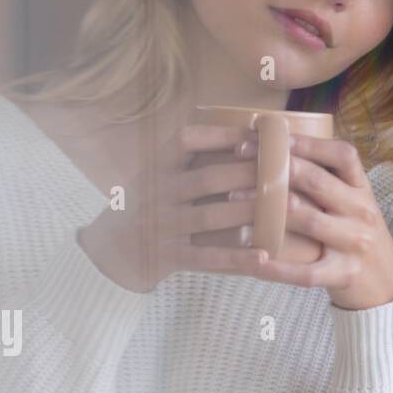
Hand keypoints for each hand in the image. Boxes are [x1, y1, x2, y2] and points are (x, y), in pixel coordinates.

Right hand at [77, 124, 268, 292]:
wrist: (104, 252)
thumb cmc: (146, 206)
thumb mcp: (158, 176)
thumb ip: (191, 160)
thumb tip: (249, 137)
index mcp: (157, 168)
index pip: (186, 141)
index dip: (223, 135)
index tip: (258, 134)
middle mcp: (158, 193)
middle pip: (208, 178)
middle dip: (249, 173)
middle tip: (288, 172)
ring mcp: (162, 227)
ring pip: (210, 216)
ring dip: (250, 211)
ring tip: (286, 208)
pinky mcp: (168, 257)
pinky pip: (205, 257)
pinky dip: (235, 258)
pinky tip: (263, 256)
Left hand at [242, 133, 392, 310]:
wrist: (388, 285)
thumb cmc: (358, 237)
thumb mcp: (353, 205)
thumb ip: (327, 184)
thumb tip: (279, 156)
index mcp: (362, 190)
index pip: (342, 156)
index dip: (308, 143)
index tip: (273, 137)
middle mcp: (361, 212)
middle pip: (319, 183)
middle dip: (279, 169)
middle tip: (243, 161)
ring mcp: (355, 244)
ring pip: (310, 221)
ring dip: (271, 210)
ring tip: (236, 201)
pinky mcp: (344, 274)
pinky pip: (308, 272)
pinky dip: (279, 268)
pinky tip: (254, 262)